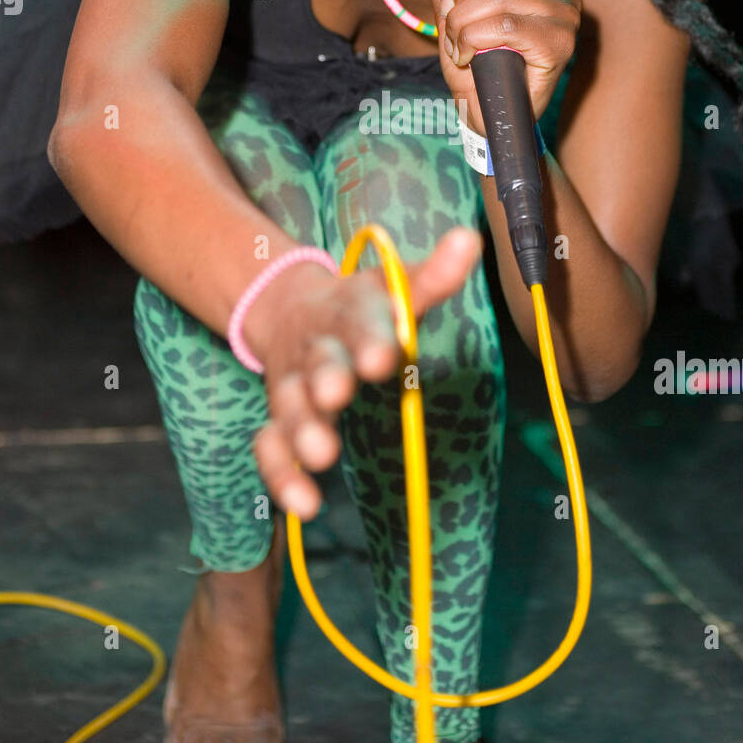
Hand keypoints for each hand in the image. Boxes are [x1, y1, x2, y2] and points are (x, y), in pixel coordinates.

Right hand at [247, 228, 483, 518]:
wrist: (288, 309)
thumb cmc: (358, 305)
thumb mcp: (391, 286)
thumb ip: (432, 274)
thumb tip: (471, 239)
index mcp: (346, 314)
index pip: (358, 322)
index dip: (370, 339)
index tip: (384, 359)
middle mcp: (315, 350)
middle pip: (318, 364)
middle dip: (326, 380)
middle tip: (336, 396)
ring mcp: (291, 386)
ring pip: (289, 409)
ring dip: (303, 432)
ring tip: (322, 457)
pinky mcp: (278, 420)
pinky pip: (271, 448)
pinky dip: (282, 476)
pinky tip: (304, 504)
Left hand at [421, 0, 581, 133]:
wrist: (482, 111)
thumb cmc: (473, 60)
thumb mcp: (451, 10)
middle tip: (449, 12)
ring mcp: (565, 20)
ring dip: (463, 20)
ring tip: (456, 43)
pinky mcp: (559, 46)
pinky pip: (506, 25)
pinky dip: (474, 38)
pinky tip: (467, 55)